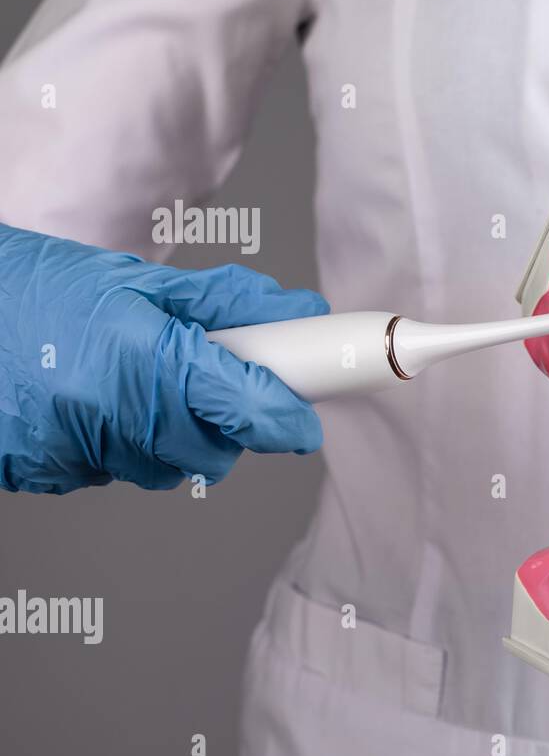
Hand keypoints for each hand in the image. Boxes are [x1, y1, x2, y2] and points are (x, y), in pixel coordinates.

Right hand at [0, 224, 328, 492]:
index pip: (246, 406)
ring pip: (163, 470)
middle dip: (221, 426)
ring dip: (166, 438)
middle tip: (197, 384)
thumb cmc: (37, 285)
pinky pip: (109, 474)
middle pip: (213, 454)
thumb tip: (302, 315)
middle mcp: (109, 410)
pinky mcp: (40, 473)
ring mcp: (71, 449)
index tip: (304, 422)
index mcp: (143, 354)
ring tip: (124, 383)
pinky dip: (114, 447)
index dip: (287, 416)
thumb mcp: (137, 282)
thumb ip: (227, 304)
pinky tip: (84, 404)